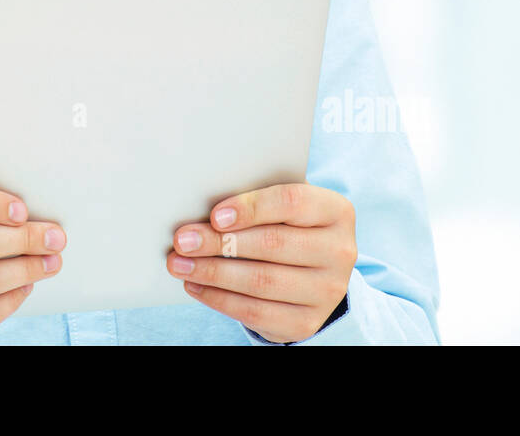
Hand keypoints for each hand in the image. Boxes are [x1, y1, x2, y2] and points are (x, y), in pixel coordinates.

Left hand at [166, 182, 355, 343]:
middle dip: (220, 242)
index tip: (214, 216)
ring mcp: (327, 291)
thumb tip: (203, 208)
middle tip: (182, 240)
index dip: (251, 208)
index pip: (292, 202)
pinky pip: (256, 312)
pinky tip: (195, 286)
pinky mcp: (306, 321)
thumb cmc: (286, 224)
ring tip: (180, 264)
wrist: (314, 272)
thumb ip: (255, 199)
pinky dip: (219, 299)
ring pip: (262, 281)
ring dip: (213, 272)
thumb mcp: (282, 205)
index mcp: (335, 211)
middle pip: (273, 244)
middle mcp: (339, 252)